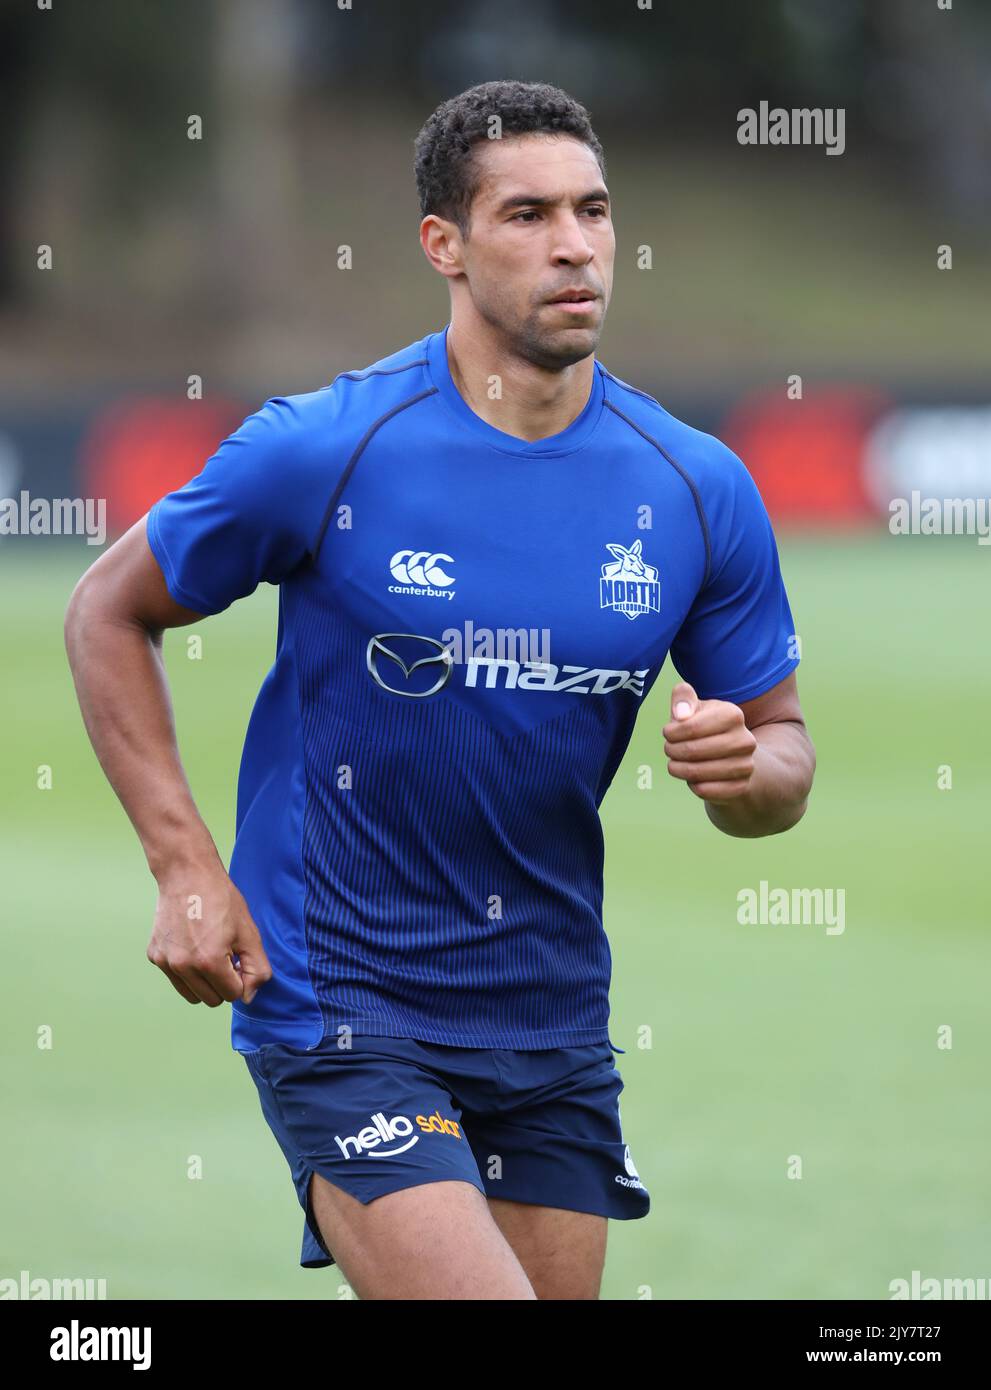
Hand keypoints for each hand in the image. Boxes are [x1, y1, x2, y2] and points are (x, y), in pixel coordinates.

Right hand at [147, 863, 272, 1006]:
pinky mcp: (154, 955)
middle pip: (211, 1000)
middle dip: (223, 984)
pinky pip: (176, 978)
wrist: (187, 874)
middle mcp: (182, 966)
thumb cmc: (221, 900)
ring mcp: (165, 962)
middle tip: (226, 956)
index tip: (239, 959)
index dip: (241, 979)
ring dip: (205, 982)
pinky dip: (187, 971)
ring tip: (210, 953)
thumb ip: (256, 968)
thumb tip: (248, 996)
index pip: (232, 995)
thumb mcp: (249, 932)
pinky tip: (192, 945)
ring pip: (192, 995)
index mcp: (208, 962)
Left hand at [663, 681, 757, 803]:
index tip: (668, 733)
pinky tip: (693, 777)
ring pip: (696, 773)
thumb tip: (681, 714)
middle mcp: (744, 740)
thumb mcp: (695, 707)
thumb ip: (683, 697)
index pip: (690, 726)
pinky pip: (704, 790)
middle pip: (691, 751)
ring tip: (676, 763)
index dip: (671, 732)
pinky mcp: (740, 787)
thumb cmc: (706, 728)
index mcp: (733, 715)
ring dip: (678, 768)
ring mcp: (745, 765)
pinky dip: (692, 784)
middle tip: (669, 749)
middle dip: (672, 750)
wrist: (734, 757)